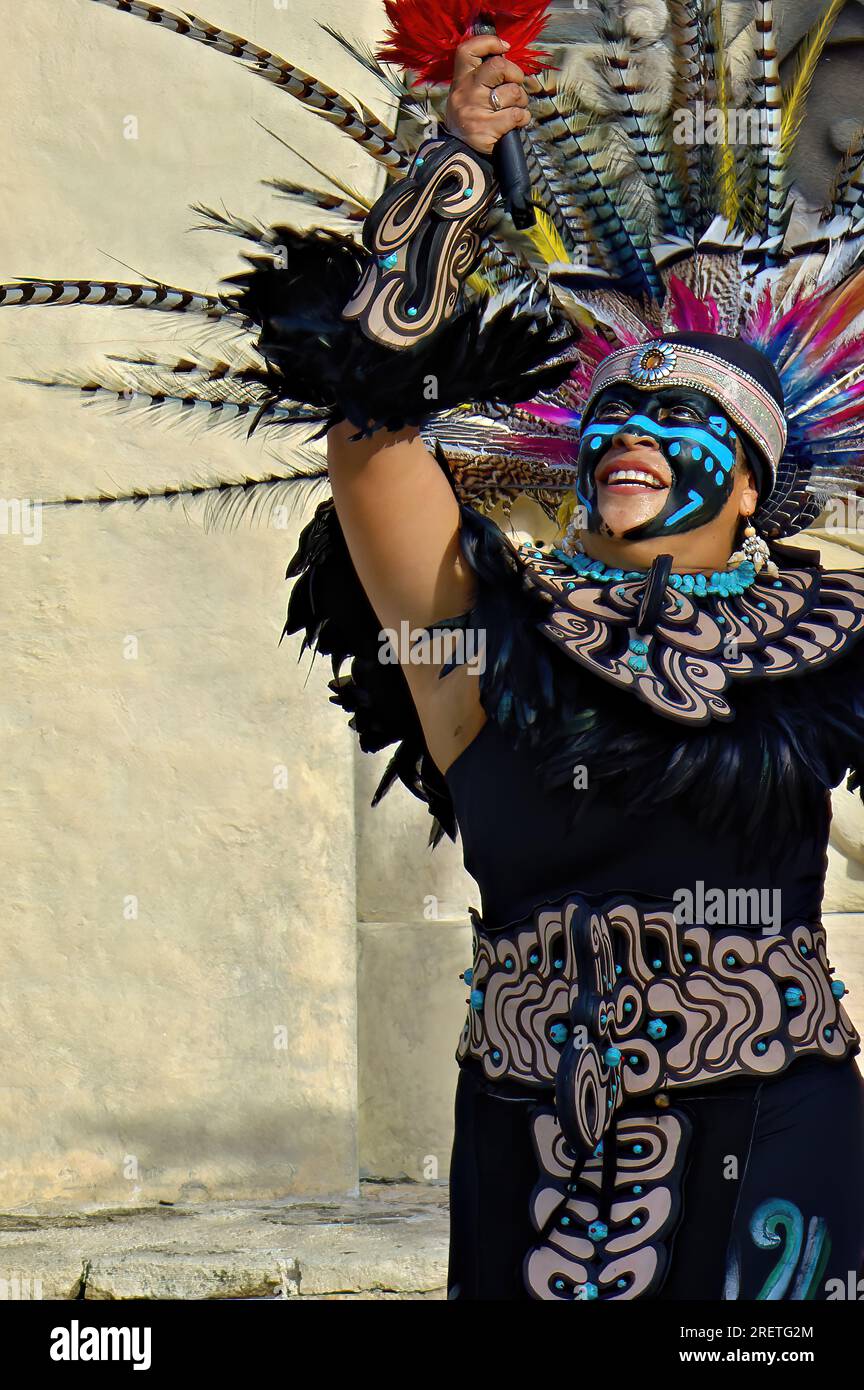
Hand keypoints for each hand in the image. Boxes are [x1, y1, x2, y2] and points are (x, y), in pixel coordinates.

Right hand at [444, 34, 532, 155]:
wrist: (460, 154)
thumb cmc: (470, 119)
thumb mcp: (465, 94)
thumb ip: (480, 77)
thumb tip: (506, 59)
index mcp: (461, 80)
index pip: (468, 50)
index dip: (489, 42)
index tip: (504, 47)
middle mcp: (466, 92)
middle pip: (499, 66)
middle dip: (516, 74)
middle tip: (516, 87)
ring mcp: (476, 110)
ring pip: (513, 92)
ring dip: (522, 101)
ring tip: (516, 108)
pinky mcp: (486, 128)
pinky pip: (516, 115)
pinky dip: (523, 118)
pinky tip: (518, 122)